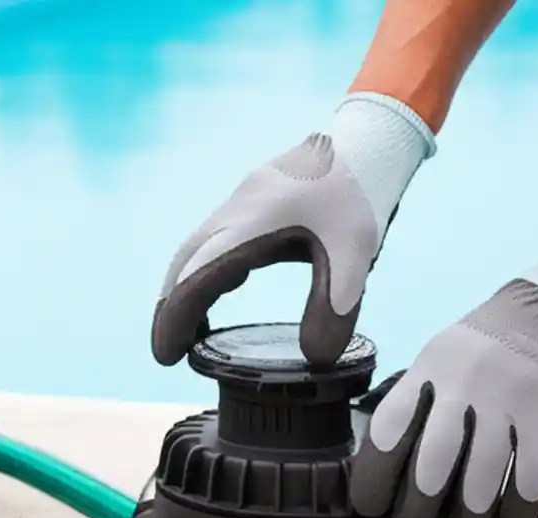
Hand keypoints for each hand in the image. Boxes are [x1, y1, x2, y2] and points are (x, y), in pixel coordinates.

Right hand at [150, 94, 435, 366]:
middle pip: (184, 263)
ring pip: (194, 250)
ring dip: (183, 289)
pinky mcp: (250, 201)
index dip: (178, 317)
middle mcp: (236, 209)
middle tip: (167, 351)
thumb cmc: (363, 192)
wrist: (370, 139)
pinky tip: (220, 290)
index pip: (200, 275)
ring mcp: (240, 202)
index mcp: (255, 222)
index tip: (167, 355)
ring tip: (187, 331)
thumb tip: (317, 358)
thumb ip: (335, 308)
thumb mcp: (356, 254)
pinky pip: (212, 240)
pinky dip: (203, 271)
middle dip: (170, 308)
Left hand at [349, 278, 537, 517]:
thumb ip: (416, 404)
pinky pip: (530, 483)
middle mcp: (465, 387)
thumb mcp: (439, 360)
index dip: (374, 475)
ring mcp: (511, 405)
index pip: (390, 429)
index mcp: (429, 370)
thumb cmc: (485, 352)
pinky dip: (516, 515)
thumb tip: (386, 469)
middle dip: (415, 515)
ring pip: (481, 483)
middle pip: (431, 465)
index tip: (369, 508)